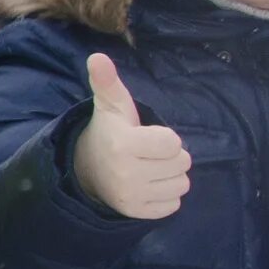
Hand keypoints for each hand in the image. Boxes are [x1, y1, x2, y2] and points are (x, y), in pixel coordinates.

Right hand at [75, 53, 191, 220]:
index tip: (147, 138)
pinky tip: (148, 186)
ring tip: (149, 170)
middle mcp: (126, 173)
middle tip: (148, 154)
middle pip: (182, 164)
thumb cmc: (110, 133)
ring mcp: (130, 195)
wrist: (86, 170)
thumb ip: (108, 82)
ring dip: (170, 177)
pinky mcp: (135, 212)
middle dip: (170, 157)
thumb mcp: (111, 106)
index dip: (166, 138)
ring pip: (181, 185)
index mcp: (123, 144)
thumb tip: (97, 56)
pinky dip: (165, 196)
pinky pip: (173, 205)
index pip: (174, 143)